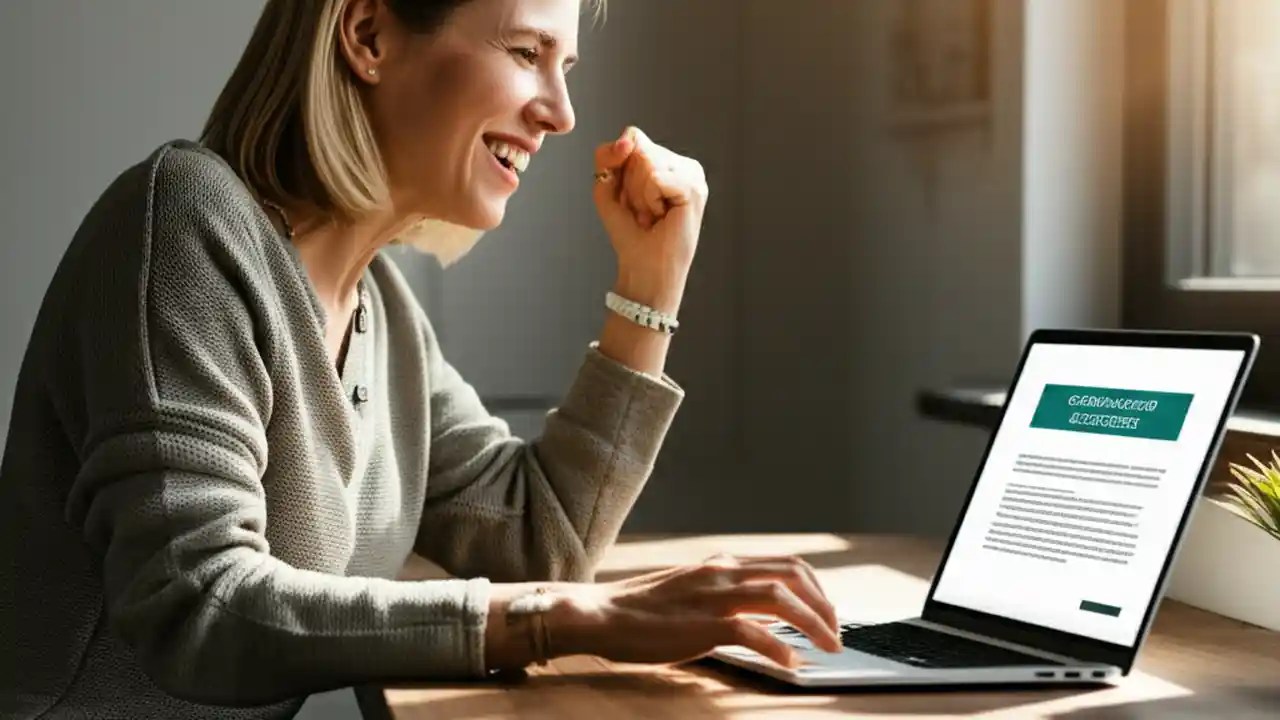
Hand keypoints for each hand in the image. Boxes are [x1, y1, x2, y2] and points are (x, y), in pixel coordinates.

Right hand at [554, 554, 841, 668]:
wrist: (600, 614)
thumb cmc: (642, 611)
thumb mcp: (693, 593)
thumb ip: (728, 598)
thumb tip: (766, 616)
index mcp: (722, 565)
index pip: (786, 564)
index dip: (817, 588)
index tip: (828, 613)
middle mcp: (722, 573)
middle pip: (793, 575)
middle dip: (824, 604)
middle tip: (836, 634)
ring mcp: (713, 597)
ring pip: (781, 597)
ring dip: (813, 622)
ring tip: (827, 647)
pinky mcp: (702, 624)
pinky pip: (752, 632)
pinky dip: (779, 647)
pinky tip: (790, 663)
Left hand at [593, 126, 708, 313]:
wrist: (644, 267)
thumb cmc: (630, 232)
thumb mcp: (605, 186)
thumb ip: (607, 155)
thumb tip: (627, 140)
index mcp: (666, 159)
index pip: (633, 137)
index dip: (621, 168)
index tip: (632, 198)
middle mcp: (683, 163)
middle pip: (638, 148)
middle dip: (630, 184)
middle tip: (643, 210)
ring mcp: (692, 173)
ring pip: (646, 161)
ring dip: (639, 195)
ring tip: (651, 214)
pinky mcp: (693, 188)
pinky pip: (655, 178)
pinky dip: (649, 201)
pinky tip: (661, 216)